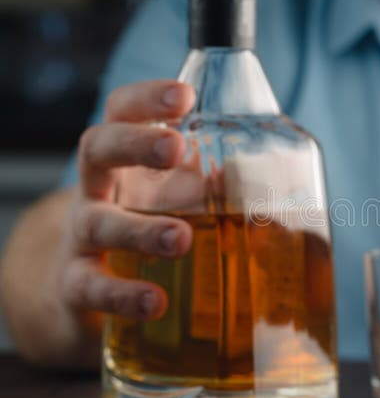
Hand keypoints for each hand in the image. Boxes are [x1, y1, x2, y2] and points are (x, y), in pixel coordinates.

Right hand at [61, 80, 194, 320]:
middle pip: (97, 148)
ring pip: (97, 222)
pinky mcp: (76, 286)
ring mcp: (81, 237)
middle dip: (135, 144)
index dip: (147, 99)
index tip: (185, 96)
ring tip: (181, 238)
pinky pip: (91, 287)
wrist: (83, 290)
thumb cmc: (145, 225)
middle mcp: (97, 189)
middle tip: (174, 148)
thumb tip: (285, 172)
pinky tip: (155, 301)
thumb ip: (216, 180)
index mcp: (125, 159)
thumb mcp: (175, 194)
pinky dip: (123, 295)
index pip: (122, 112)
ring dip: (140, 229)